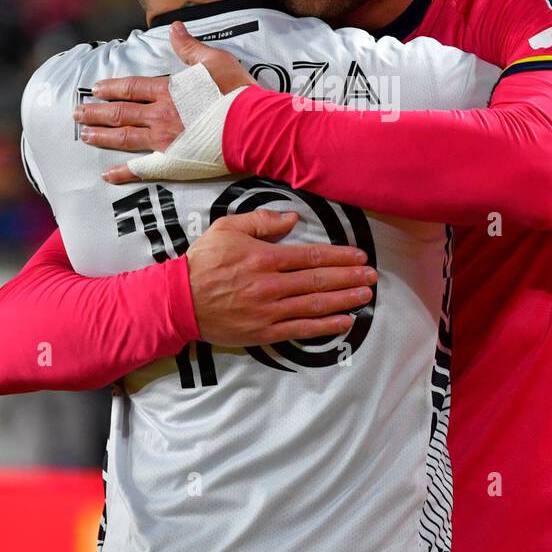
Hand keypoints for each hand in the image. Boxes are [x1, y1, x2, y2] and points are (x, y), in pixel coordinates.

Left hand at [74, 21, 256, 181]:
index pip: (132, 87)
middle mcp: (160, 115)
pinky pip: (142, 169)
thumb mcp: (215, 61)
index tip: (96, 88)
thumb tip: (174, 27)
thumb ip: (190, 47)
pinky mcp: (173, 162)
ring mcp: (164, 141)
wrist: (253, 126)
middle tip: (77, 113)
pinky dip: (123, 173)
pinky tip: (108, 175)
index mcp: (169, 91)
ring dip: (102, 137)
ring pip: (124, 138)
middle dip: (97, 112)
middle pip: (121, 113)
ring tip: (84, 135)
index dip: (113, 87)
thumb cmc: (237, 93)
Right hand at [185, 210, 375, 345]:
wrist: (179, 301)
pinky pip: (301, 329)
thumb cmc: (203, 261)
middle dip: (350, 277)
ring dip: (344, 300)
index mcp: (265, 258)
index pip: (312, 257)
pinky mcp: (264, 332)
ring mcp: (269, 311)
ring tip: (366, 296)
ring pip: (315, 305)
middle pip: (319, 281)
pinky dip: (325, 326)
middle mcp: (271, 285)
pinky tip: (344, 322)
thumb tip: (293, 218)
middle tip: (372, 276)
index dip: (339, 257)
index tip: (359, 256)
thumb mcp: (227, 228)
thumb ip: (262, 221)